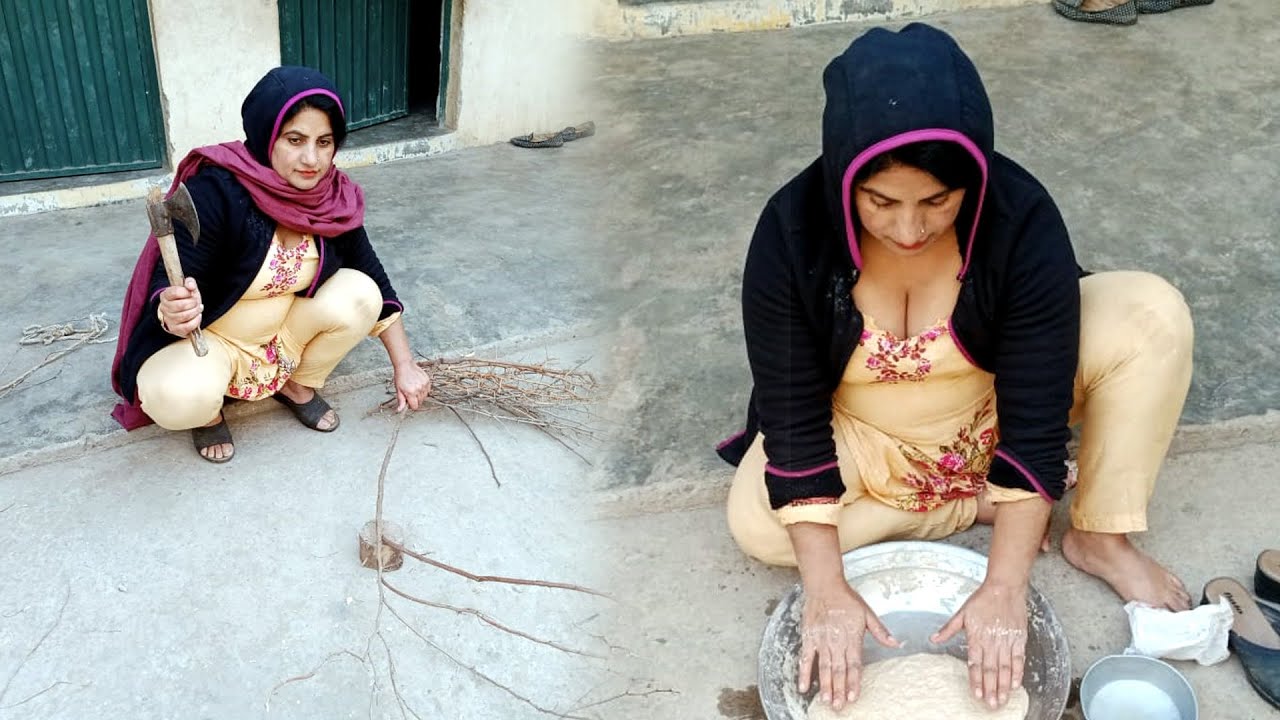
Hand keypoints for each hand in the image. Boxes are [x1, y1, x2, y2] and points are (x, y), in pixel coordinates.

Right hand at [158, 277, 202, 337]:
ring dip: (195, 312)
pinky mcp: (175, 329)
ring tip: (197, 309)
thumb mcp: (188, 288)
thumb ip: (189, 282)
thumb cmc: (185, 299)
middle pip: (181, 305)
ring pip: (185, 316)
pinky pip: (187, 327)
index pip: (175, 292)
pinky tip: (197, 316)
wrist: (182, 313)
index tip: (191, 293)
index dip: (186, 292)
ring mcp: (169, 320)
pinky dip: (196, 321)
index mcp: (165, 296)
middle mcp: (164, 308)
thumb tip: (190, 285)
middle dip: (193, 303)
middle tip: (196, 302)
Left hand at [392, 361, 430, 410]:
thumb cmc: (400, 377)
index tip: (408, 401)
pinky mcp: (428, 381)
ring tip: (414, 387)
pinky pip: (427, 390)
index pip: (415, 406)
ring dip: (420, 395)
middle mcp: (419, 390)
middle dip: (415, 400)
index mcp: (411, 393)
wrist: (405, 365)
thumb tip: (400, 410)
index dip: (411, 405)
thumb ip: (401, 401)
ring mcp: (424, 385)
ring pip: (424, 397)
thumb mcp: (398, 390)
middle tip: (410, 393)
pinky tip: (418, 385)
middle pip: (420, 402)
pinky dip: (423, 390)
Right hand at [799, 580, 899, 711]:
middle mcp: (836, 642)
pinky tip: (804, 687)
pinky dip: (804, 673)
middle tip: (839, 706)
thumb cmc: (846, 598)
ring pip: (823, 667)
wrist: (824, 585)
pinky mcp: (808, 638)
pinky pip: (806, 658)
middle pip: (838, 670)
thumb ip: (880, 631)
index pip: (854, 665)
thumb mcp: (867, 613)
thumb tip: (895, 643)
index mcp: (852, 638)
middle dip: (839, 689)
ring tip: (826, 700)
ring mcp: (821, 641)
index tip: (854, 697)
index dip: (854, 682)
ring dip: (825, 685)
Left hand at [931, 581, 1027, 709]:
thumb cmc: (982, 600)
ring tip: (1002, 699)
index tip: (977, 694)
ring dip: (1004, 685)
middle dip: (991, 689)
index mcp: (976, 637)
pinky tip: (1016, 684)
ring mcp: (1006, 641)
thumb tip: (933, 639)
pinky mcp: (1019, 638)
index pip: (975, 664)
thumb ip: (948, 629)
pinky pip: (1018, 658)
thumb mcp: (961, 613)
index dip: (976, 680)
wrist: (1004, 587)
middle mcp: (992, 642)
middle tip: (991, 705)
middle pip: (991, 670)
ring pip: (1005, 668)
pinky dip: (1018, 672)